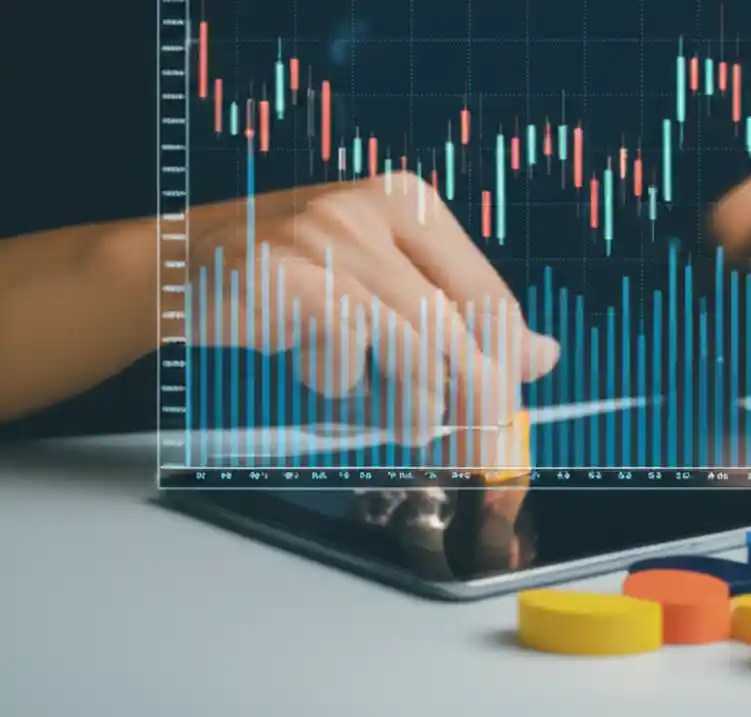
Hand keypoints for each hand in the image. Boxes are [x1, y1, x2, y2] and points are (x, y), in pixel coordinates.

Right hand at [188, 172, 559, 446]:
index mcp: (410, 203)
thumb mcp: (385, 290)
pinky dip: (340, 379)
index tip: (506, 414)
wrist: (176, 268)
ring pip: (410, 342)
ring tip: (403, 423)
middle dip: (473, 399)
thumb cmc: (294, 285)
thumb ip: (459, 316)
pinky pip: (344, 347)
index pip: (488, 296)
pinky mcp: (282, 273)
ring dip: (413, 404)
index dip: (506, 364)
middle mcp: (373, 208)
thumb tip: (545, 355)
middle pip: (458, 323)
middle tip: (474, 450)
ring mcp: (324, 235)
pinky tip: (321, 372)